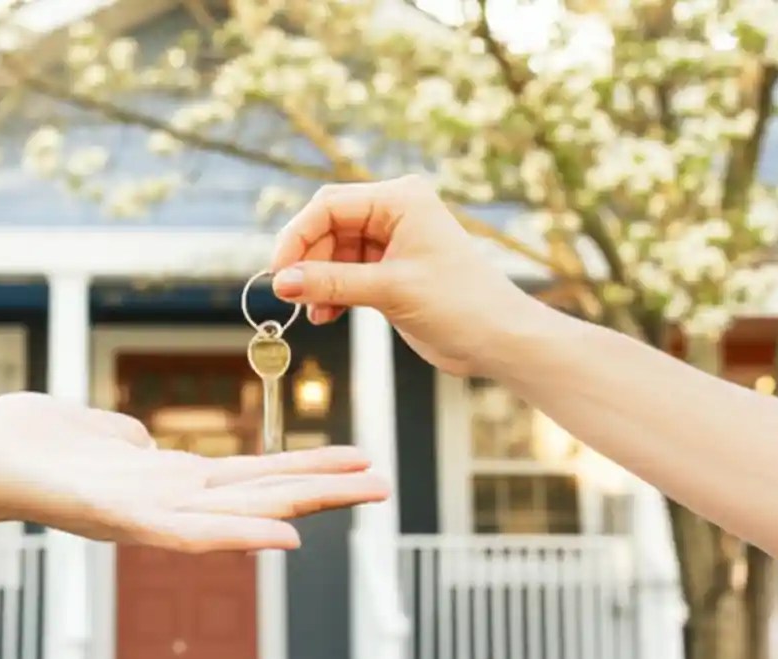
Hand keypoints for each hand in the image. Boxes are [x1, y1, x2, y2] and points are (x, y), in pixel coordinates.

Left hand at [0, 392, 387, 551]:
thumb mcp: (93, 434)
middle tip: (385, 481)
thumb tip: (147, 442)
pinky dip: (238, 537)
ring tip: (357, 493)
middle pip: (257, 492)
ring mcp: (142, 511)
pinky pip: (185, 532)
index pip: (247, 475)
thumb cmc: (24, 443)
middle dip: (322, 487)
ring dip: (301, 507)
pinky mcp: (114, 516)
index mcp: (162, 478)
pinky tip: (284, 537)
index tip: (355, 461)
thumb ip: (129, 442)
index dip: (302, 470)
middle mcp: (163, 499)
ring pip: (237, 511)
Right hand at [269, 175, 555, 376]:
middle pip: (328, 227)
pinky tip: (326, 315)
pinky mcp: (391, 271)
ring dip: (318, 282)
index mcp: (400, 199)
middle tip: (291, 296)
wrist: (499, 339)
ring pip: (333, 253)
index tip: (278, 272)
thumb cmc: (459, 304)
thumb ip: (332, 283)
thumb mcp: (390, 290)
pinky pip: (346, 274)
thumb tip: (282, 283)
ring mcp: (392, 242)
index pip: (329, 205)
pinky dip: (332, 292)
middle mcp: (395, 213)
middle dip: (307, 262)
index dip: (297, 236)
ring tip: (315, 312)